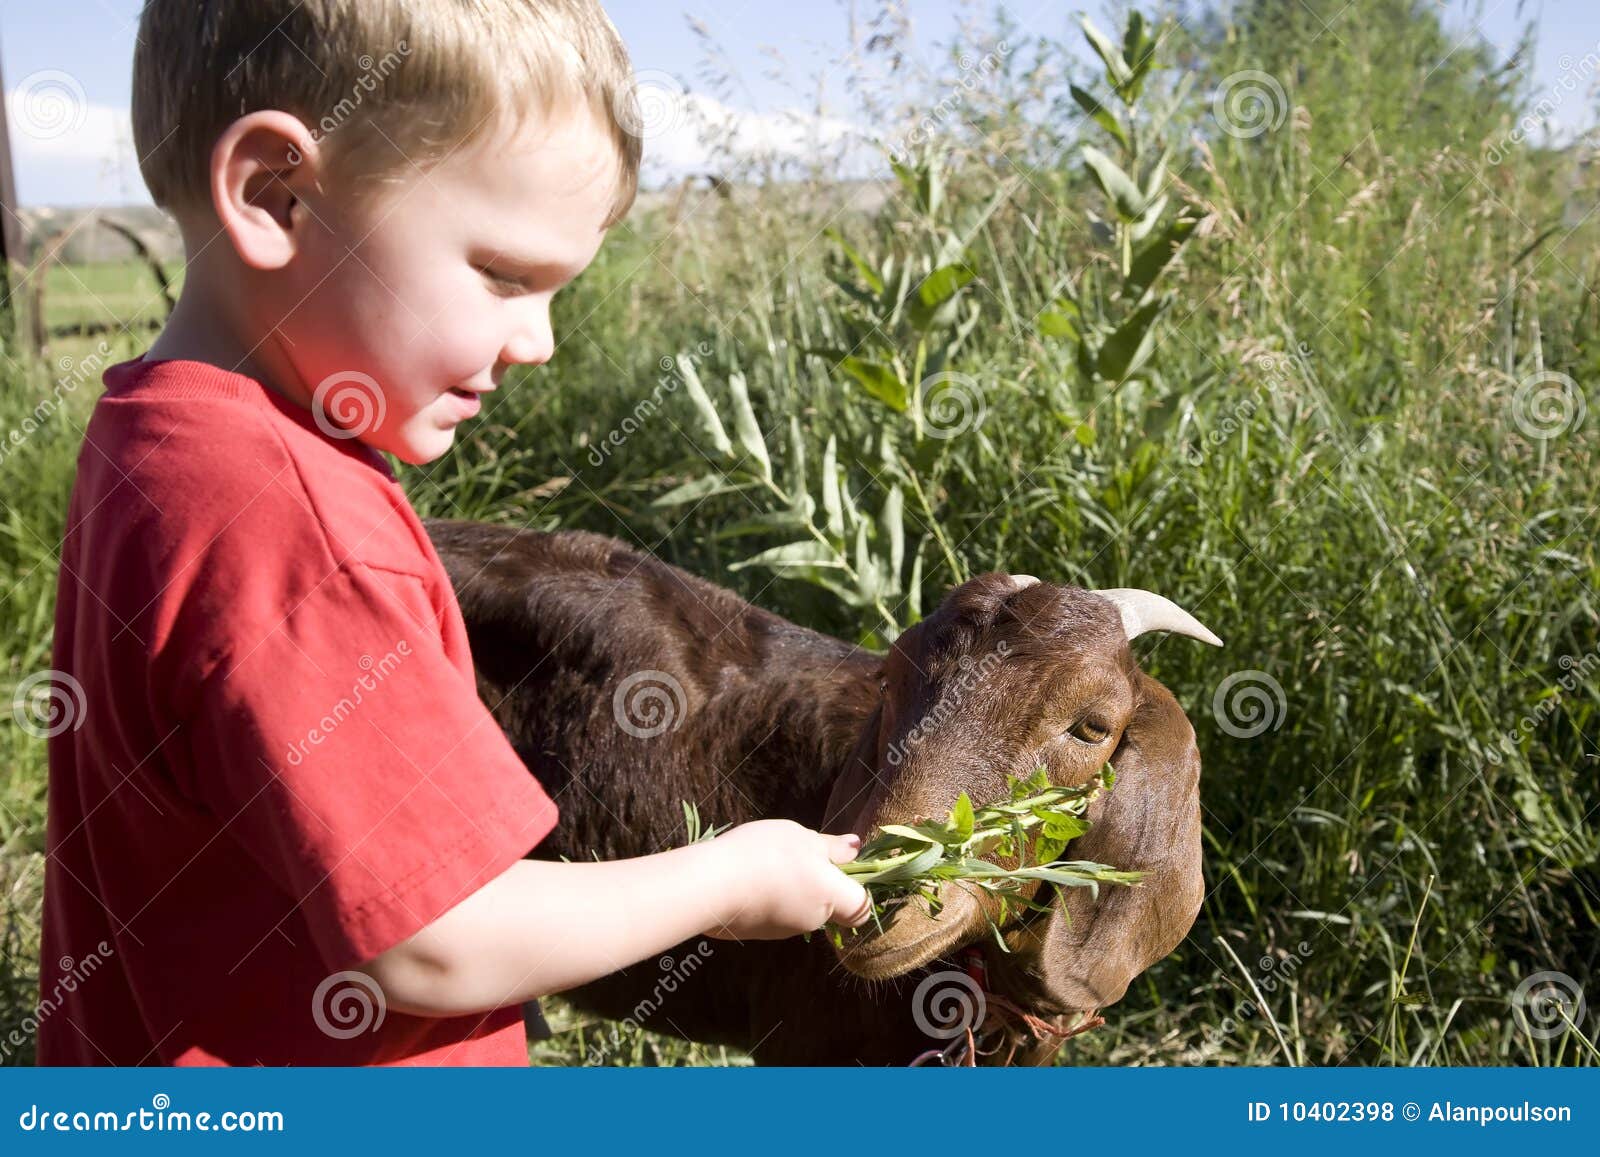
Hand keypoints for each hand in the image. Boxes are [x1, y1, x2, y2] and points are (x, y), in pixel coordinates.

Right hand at [701, 819, 871, 940]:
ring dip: (789, 888)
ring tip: (763, 862)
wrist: (710, 887)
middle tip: (793, 853)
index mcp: (831, 897)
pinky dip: (766, 898)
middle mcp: (812, 920)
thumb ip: (831, 847)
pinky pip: (772, 914)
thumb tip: (856, 848)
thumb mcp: (803, 838)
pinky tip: (746, 877)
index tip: (837, 864)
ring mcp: (783, 931)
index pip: (862, 907)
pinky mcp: (757, 934)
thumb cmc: (764, 854)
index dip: (857, 887)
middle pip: (828, 904)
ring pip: (798, 907)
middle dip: (816, 881)